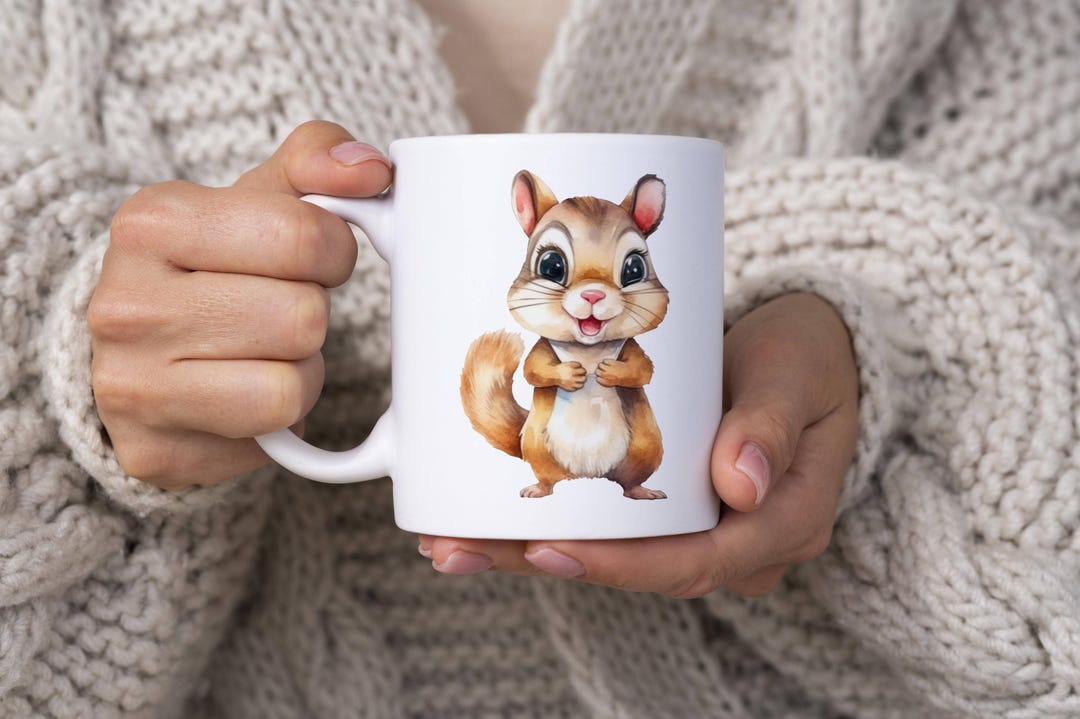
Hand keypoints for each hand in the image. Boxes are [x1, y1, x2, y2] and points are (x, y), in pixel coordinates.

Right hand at [88, 121, 391, 489]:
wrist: (139, 352)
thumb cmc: (215, 267)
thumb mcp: (257, 197)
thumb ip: (317, 160)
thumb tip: (371, 169)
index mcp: (151, 223)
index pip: (303, 236)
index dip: (333, 251)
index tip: (311, 257)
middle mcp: (126, 306)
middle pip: (303, 317)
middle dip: (311, 314)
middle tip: (276, 309)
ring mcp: (132, 388)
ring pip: (293, 384)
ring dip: (300, 369)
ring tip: (261, 352)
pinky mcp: (156, 453)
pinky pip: (273, 433)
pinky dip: (280, 416)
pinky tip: (245, 394)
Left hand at [418, 293, 858, 596]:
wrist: (803, 352)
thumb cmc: (805, 356)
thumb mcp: (797, 374)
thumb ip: (773, 424)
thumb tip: (741, 485)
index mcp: (781, 523)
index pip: (694, 562)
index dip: (620, 565)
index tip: (548, 551)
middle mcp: (737, 542)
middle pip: (636, 568)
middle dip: (544, 561)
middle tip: (456, 548)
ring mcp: (702, 528)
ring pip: (612, 554)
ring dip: (526, 550)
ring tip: (446, 540)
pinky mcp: (672, 508)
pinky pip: (608, 528)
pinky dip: (549, 522)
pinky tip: (485, 519)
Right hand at [556, 361, 586, 389]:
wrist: (552, 375)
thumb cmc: (560, 369)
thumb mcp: (567, 363)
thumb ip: (575, 364)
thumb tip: (581, 366)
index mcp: (572, 370)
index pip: (583, 370)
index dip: (582, 369)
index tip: (581, 370)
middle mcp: (572, 377)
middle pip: (583, 378)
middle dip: (583, 376)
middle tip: (582, 375)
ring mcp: (570, 383)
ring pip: (581, 385)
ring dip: (581, 382)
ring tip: (578, 380)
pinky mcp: (568, 388)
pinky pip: (575, 389)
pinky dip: (575, 386)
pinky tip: (573, 384)